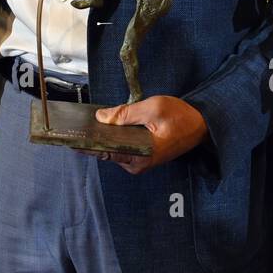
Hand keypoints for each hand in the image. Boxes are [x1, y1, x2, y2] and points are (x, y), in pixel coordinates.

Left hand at [86, 95, 207, 174]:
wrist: (201, 124)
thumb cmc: (181, 117)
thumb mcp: (152, 108)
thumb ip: (125, 114)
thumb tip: (101, 117)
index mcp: (141, 155)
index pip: (106, 151)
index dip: (87, 144)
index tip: (70, 138)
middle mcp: (138, 163)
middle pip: (107, 150)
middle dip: (94, 137)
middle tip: (77, 123)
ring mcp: (140, 161)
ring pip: (114, 148)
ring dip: (104, 135)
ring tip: (88, 121)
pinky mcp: (142, 155)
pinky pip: (122, 146)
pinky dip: (114, 136)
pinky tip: (106, 123)